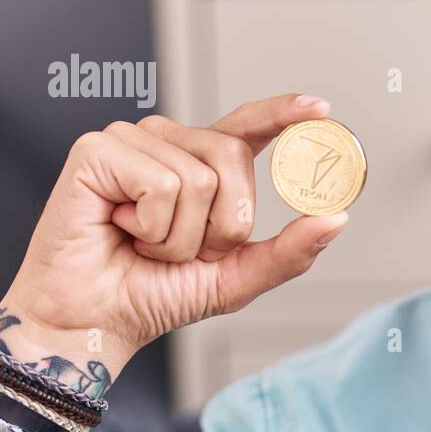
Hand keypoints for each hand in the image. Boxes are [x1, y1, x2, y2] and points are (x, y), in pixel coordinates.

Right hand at [0, 93, 349, 384]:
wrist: (94, 322)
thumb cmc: (154, 294)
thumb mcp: (237, 278)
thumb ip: (288, 250)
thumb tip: (336, 218)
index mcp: (201, 164)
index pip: (249, 126)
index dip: (284, 113)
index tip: (322, 109)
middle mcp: (168, 142)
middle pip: (233, 157)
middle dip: (220, 224)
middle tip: (180, 250)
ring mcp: (131, 140)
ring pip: (198, 178)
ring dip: (179, 235)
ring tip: (143, 243)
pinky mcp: (97, 150)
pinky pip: (160, 184)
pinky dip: (150, 226)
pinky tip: (119, 230)